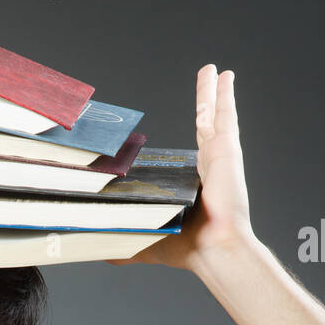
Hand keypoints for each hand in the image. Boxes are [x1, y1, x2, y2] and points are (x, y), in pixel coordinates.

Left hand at [107, 64, 255, 272]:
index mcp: (189, 184)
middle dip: (203, 105)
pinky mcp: (226, 150)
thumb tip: (99, 252)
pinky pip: (225, 114)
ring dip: (212, 93)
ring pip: (214, 116)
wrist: (211, 249)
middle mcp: (206, 167)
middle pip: (203, 127)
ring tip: (212, 73)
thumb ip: (121, 245)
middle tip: (202, 85)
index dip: (177, 145)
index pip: (183, 157)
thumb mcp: (142, 241)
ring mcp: (217, 156)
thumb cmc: (184, 248)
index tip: (171, 134)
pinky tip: (224, 76)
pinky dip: (224, 94)